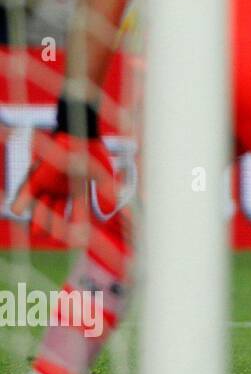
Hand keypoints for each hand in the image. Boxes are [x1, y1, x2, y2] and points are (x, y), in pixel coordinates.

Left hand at [12, 130, 116, 244]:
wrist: (78, 134)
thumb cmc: (93, 152)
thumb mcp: (104, 173)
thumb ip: (106, 192)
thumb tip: (109, 210)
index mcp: (80, 191)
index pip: (79, 212)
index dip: (78, 225)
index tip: (78, 239)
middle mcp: (63, 190)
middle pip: (57, 212)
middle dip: (54, 226)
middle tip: (53, 237)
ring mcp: (49, 184)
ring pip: (42, 206)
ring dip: (38, 218)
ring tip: (34, 232)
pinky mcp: (37, 177)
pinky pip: (27, 191)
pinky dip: (22, 200)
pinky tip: (17, 211)